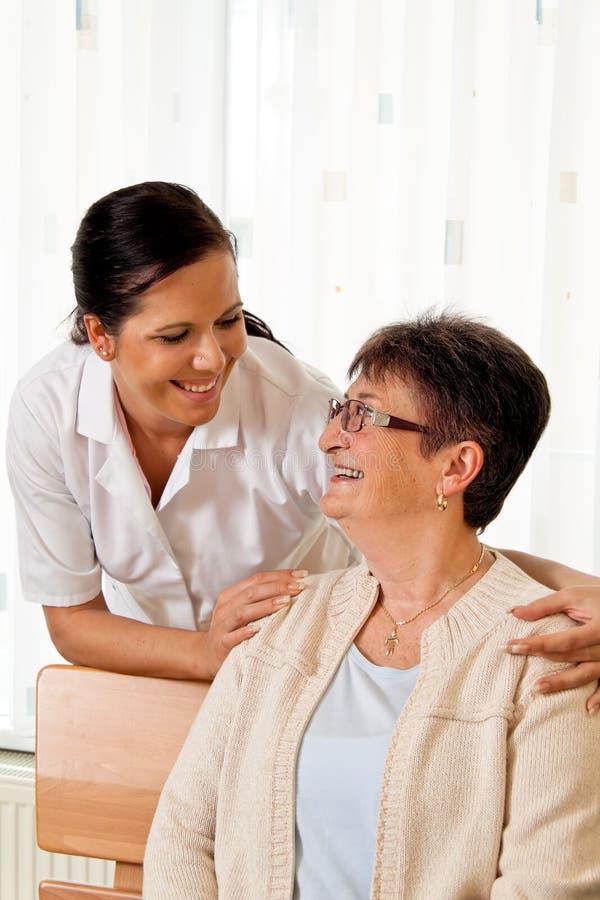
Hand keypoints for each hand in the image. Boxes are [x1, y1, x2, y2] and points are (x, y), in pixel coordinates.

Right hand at [203, 569, 307, 676]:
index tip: (301, 575)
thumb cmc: (234, 629)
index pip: (257, 579)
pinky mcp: (221, 644)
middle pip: (251, 592)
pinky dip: (244, 632)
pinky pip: (231, 637)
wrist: (207, 654)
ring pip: (242, 612)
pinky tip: (257, 630)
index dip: (279, 575)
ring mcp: (222, 626)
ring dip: (265, 606)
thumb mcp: (244, 610)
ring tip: (285, 603)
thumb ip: (261, 599)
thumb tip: (294, 587)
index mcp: (231, 595)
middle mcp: (225, 607)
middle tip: (298, 587)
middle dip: (277, 587)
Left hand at [506, 585, 599, 711]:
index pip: (564, 640)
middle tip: (514, 659)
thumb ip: (545, 605)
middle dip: (542, 659)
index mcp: (598, 627)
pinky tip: (587, 709)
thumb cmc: (596, 598)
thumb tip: (514, 613)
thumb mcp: (573, 596)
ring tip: (537, 688)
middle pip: (572, 656)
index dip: (538, 644)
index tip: (512, 646)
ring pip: (586, 674)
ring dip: (563, 683)